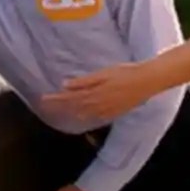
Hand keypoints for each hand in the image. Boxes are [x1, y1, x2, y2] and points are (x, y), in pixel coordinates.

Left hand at [42, 61, 160, 119]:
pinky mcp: (113, 112)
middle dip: (59, 107)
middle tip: (45, 107)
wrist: (146, 82)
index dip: (54, 100)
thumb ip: (84, 81)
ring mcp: (105, 111)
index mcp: (92, 95)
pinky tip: (81, 115)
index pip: (68, 99)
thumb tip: (64, 85)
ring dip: (69, 113)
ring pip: (82, 114)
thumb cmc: (125, 73)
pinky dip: (83, 116)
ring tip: (59, 112)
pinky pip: (94, 117)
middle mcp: (96, 106)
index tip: (42, 100)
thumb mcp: (103, 74)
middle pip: (73, 108)